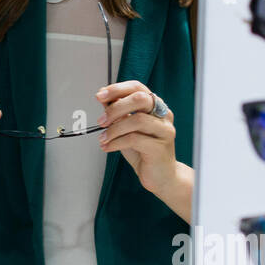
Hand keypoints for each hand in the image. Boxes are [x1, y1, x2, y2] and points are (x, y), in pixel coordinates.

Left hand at [95, 81, 180, 198]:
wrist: (160, 176)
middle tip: (101, 120)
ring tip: (103, 138)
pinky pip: (134, 139)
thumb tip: (103, 96)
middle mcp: (163, 115)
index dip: (117, 89)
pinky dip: (116, 142)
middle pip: (140, 99)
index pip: (137, 87)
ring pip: (137, 120)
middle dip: (115, 108)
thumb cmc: (143, 151)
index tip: (100, 95)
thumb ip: (117, 112)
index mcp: (155, 106)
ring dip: (114, 129)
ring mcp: (164, 131)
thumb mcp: (126, 129)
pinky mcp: (160, 147)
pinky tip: (108, 147)